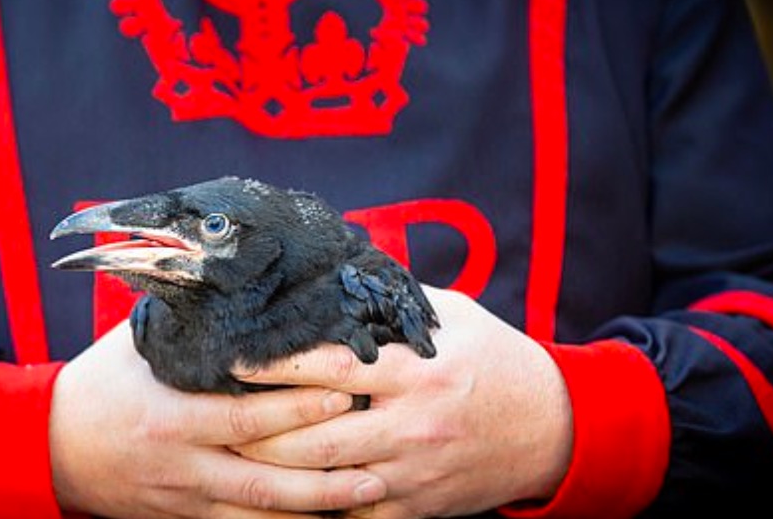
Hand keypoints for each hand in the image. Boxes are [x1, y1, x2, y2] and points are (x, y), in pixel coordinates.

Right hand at [48, 321, 388, 517]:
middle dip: (323, 468)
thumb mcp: (141, 345)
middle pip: (263, 474)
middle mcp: (182, 463)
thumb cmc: (104, 382)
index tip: (344, 389)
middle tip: (377, 456)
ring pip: (259, 514)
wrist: (50, 445)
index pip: (246, 414)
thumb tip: (243, 284)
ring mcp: (185, 498)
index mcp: (172, 415)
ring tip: (368, 494)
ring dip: (315, 509)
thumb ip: (193, 326)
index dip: (298, 406)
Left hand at [231, 287, 572, 518]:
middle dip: (260, 430)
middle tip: (219, 418)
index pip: (329, 367)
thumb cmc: (496, 360)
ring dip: (279, 472)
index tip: (233, 359)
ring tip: (236, 457)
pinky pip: (356, 517)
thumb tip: (339, 277)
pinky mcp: (419, 506)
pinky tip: (286, 495)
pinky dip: (320, 508)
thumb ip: (395, 304)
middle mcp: (411, 423)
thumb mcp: (453, 318)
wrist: (553, 426)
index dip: (274, 365)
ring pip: (328, 480)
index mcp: (415, 371)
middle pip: (316, 435)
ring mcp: (414, 471)